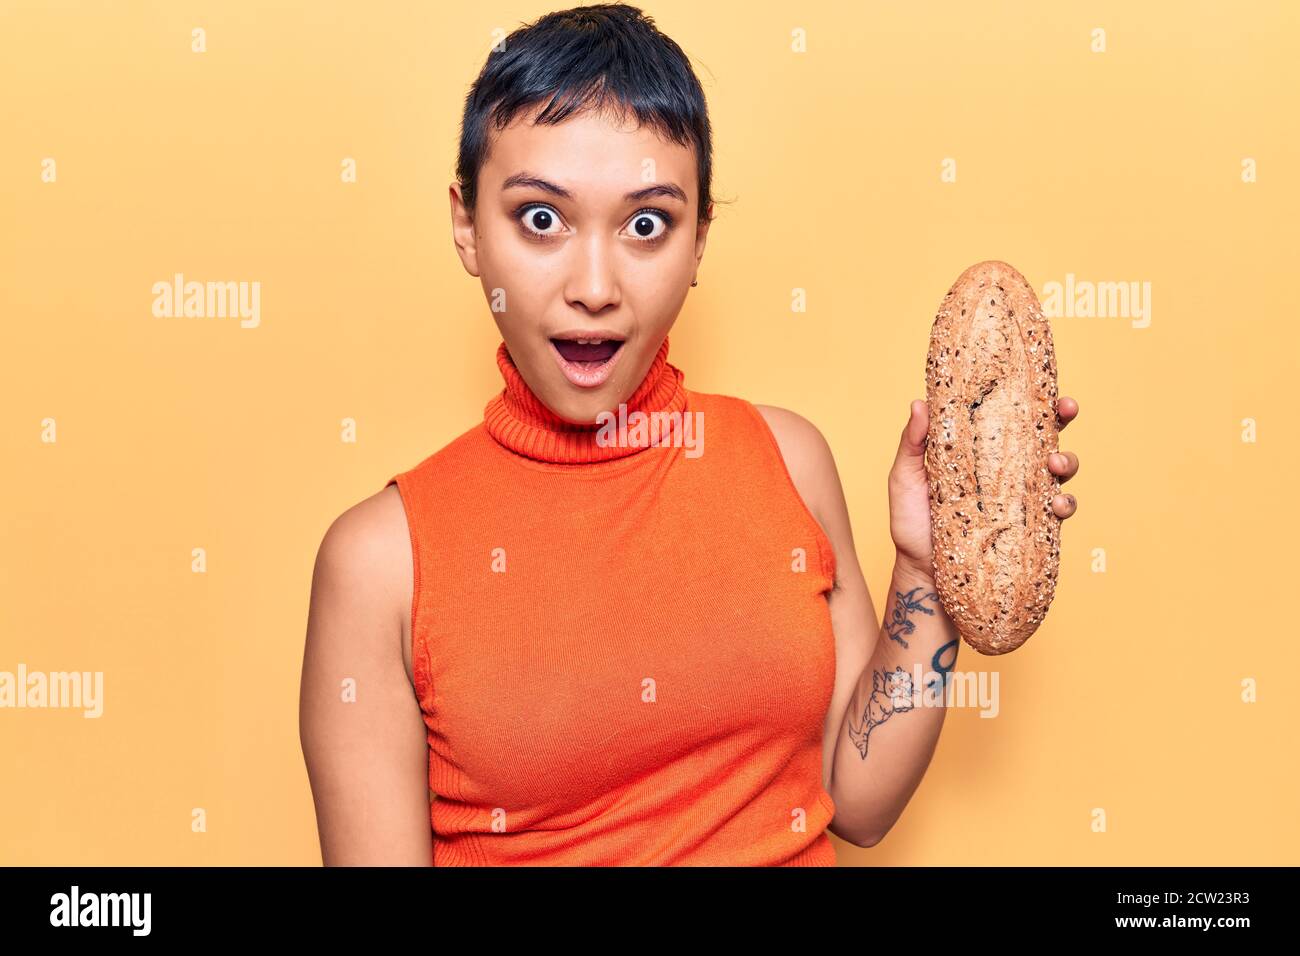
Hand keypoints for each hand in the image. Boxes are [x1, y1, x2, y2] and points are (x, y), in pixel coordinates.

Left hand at [889, 396, 1080, 577]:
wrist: (920, 572)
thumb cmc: (910, 523)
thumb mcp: (905, 478)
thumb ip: (912, 443)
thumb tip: (919, 403)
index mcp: (980, 450)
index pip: (1008, 416)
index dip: (1030, 396)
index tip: (1042, 383)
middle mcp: (1005, 470)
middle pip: (1043, 434)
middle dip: (1062, 417)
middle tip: (1065, 409)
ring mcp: (1020, 498)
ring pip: (1058, 470)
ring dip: (1067, 460)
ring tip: (1056, 464)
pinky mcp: (1029, 527)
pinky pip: (1058, 513)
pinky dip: (1065, 505)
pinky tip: (1057, 504)